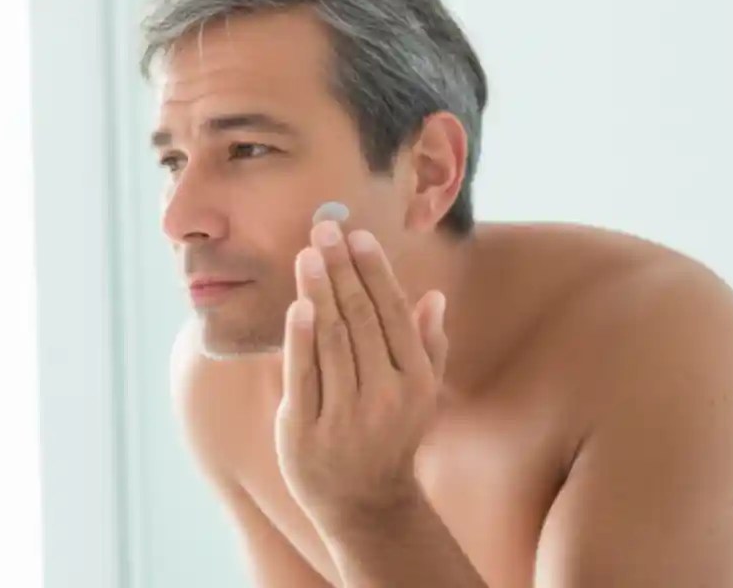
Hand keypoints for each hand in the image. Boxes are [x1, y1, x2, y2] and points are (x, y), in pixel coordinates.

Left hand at [275, 220, 447, 535]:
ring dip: (319, 291)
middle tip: (323, 227)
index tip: (357, 235)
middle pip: (361, 319)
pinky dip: (300, 338)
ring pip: (332, 341)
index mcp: (416, 381)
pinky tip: (297, 304)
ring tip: (307, 253)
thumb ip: (428, 346)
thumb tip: (435, 297)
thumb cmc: (390, 436)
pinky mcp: (307, 431)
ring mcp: (347, 416)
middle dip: (342, 268)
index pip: (394, 314)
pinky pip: (303, 376)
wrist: (364, 504)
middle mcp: (386, 397)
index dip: (374, 271)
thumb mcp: (420, 395)